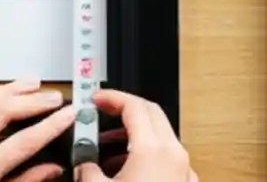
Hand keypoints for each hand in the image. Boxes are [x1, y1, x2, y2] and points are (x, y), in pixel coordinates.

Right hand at [75, 89, 195, 180]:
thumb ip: (86, 168)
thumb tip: (82, 163)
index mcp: (153, 149)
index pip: (133, 105)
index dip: (112, 97)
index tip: (96, 98)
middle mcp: (174, 154)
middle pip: (151, 113)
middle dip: (125, 108)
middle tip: (104, 110)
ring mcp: (183, 169)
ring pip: (161, 135)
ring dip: (135, 134)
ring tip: (109, 145)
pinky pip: (167, 157)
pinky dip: (148, 154)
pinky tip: (129, 169)